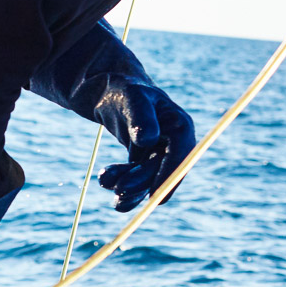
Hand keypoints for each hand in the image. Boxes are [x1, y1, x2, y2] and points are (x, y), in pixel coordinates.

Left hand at [28, 20, 195, 212]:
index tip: (154, 196)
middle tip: (117, 189)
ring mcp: (160, 154)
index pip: (181, 157)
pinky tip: (110, 191)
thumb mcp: (132, 99)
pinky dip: (125, 190)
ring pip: (147, 180)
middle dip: (140, 182)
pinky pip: (138, 182)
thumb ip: (140, 117)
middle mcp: (174, 143)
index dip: (169, 178)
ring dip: (128, 187)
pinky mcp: (145, 161)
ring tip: (104, 181)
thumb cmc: (123, 90)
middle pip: (161, 172)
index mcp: (180, 126)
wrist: (109, 92)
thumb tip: (148, 140)